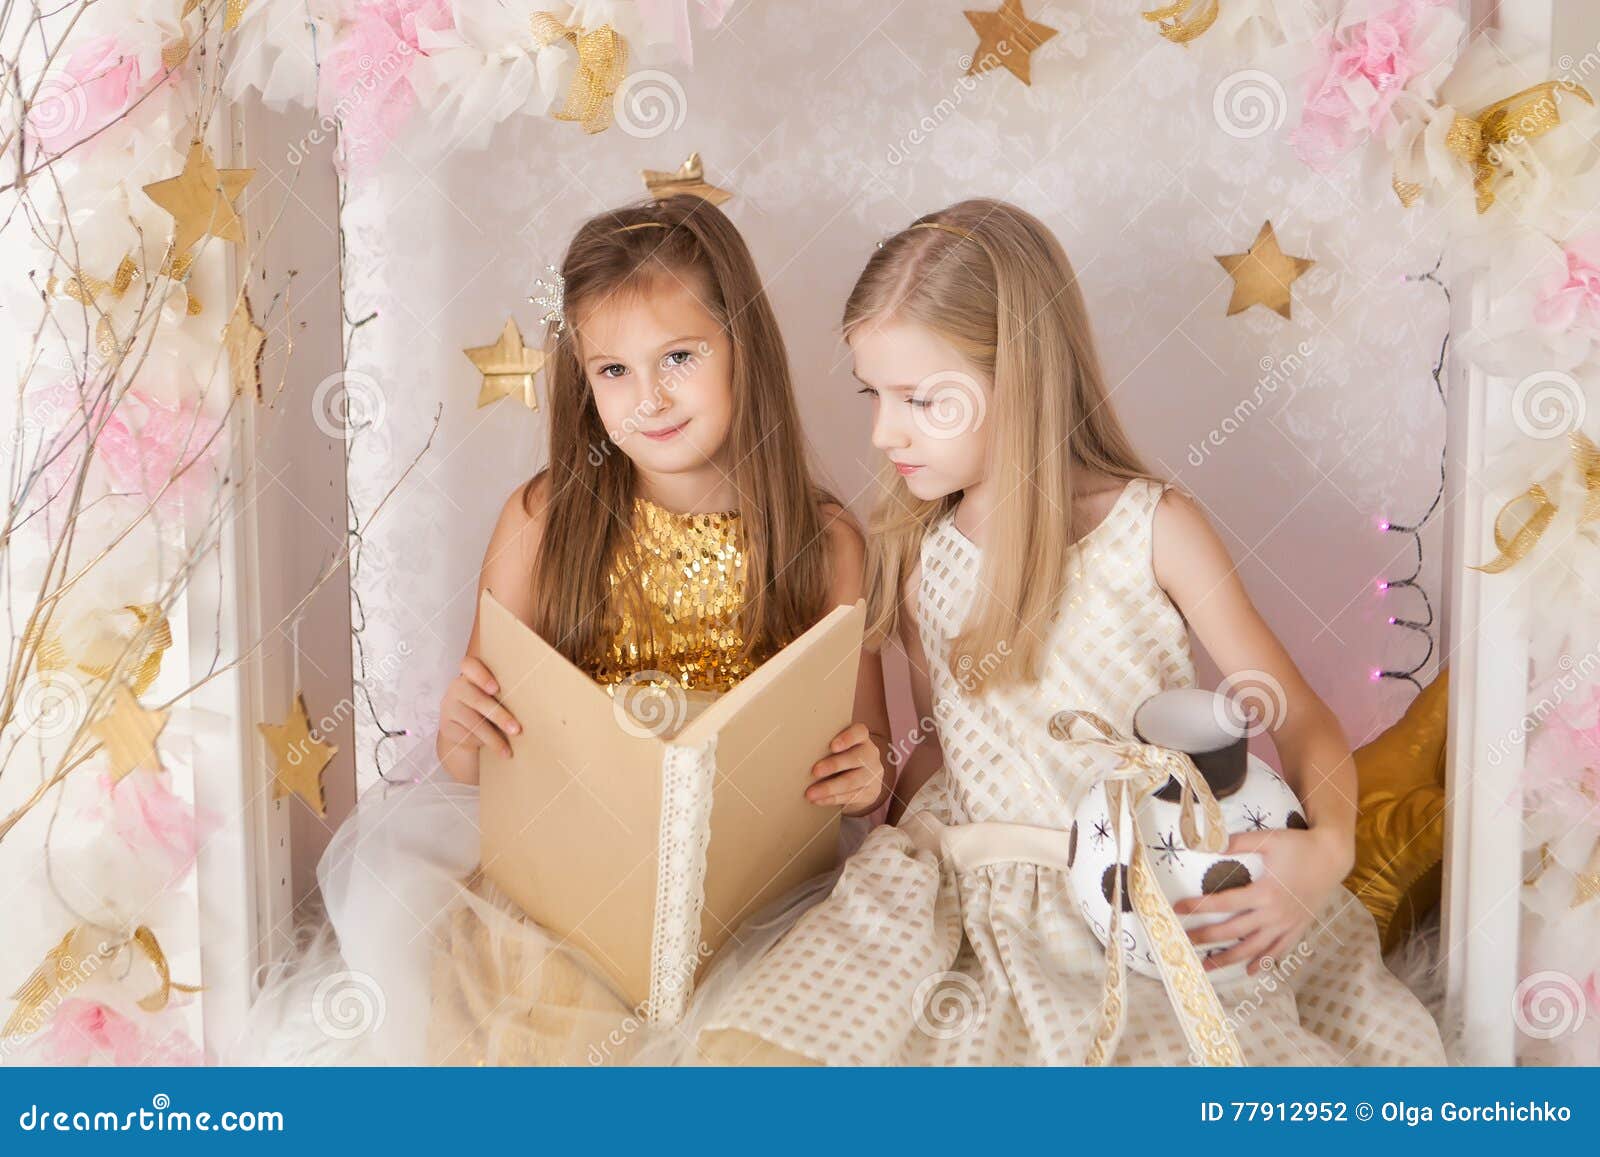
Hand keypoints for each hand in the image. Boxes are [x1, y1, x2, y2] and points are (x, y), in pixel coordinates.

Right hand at [437, 656, 521, 777]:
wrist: (467, 734)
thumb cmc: (492, 710)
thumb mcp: (498, 699)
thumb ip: (507, 693)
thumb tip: (540, 700)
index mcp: (471, 674)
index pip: (469, 665)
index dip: (481, 675)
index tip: (496, 689)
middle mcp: (457, 688)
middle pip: (476, 699)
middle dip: (499, 716)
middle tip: (517, 730)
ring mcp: (449, 707)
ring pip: (473, 722)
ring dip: (494, 738)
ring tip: (509, 750)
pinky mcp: (446, 727)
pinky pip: (466, 735)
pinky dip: (483, 744)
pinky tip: (497, 751)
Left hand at [806, 722, 886, 816]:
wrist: (864, 781)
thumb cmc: (843, 757)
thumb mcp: (840, 748)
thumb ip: (826, 746)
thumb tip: (798, 751)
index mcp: (861, 738)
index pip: (860, 732)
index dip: (847, 738)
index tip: (832, 746)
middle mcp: (870, 754)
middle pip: (855, 758)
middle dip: (834, 765)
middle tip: (815, 771)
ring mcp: (873, 774)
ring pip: (852, 781)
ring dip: (829, 788)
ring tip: (810, 793)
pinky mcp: (870, 792)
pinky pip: (850, 796)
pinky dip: (832, 799)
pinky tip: (819, 800)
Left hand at [1174, 826, 1352, 976]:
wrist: (1332, 857)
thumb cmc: (1299, 845)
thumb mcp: (1269, 839)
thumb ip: (1238, 842)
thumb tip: (1208, 844)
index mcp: (1265, 892)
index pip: (1224, 903)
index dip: (1199, 907)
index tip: (1177, 909)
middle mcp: (1275, 914)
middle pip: (1234, 931)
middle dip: (1206, 938)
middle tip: (1183, 943)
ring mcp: (1286, 924)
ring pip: (1254, 948)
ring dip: (1229, 959)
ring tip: (1207, 967)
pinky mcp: (1297, 928)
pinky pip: (1278, 950)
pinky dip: (1263, 962)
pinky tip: (1249, 972)